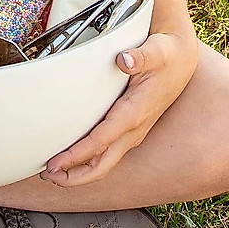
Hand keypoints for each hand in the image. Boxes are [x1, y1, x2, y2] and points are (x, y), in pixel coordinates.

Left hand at [40, 30, 197, 186]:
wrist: (182, 59)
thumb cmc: (166, 55)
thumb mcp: (156, 51)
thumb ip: (140, 56)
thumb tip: (124, 60)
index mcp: (135, 113)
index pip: (101, 141)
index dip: (76, 155)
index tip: (54, 163)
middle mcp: (134, 128)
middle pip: (102, 164)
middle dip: (75, 175)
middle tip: (47, 176)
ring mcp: (132, 132)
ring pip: (105, 163)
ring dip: (79, 172)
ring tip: (52, 174)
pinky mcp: (129, 130)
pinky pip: (107, 153)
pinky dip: (87, 162)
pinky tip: (71, 160)